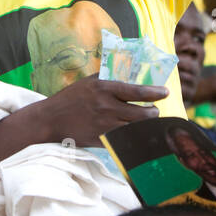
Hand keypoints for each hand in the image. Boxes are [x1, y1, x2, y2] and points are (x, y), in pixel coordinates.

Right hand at [42, 77, 166, 147]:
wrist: (50, 119)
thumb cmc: (70, 98)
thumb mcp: (89, 82)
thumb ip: (108, 79)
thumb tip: (129, 75)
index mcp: (104, 89)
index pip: (137, 91)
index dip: (155, 92)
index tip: (165, 92)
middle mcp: (107, 107)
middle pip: (142, 113)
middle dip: (153, 113)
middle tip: (154, 111)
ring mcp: (104, 125)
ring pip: (136, 128)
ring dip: (145, 125)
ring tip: (147, 121)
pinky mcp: (101, 140)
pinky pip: (124, 139)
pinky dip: (132, 136)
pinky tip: (135, 134)